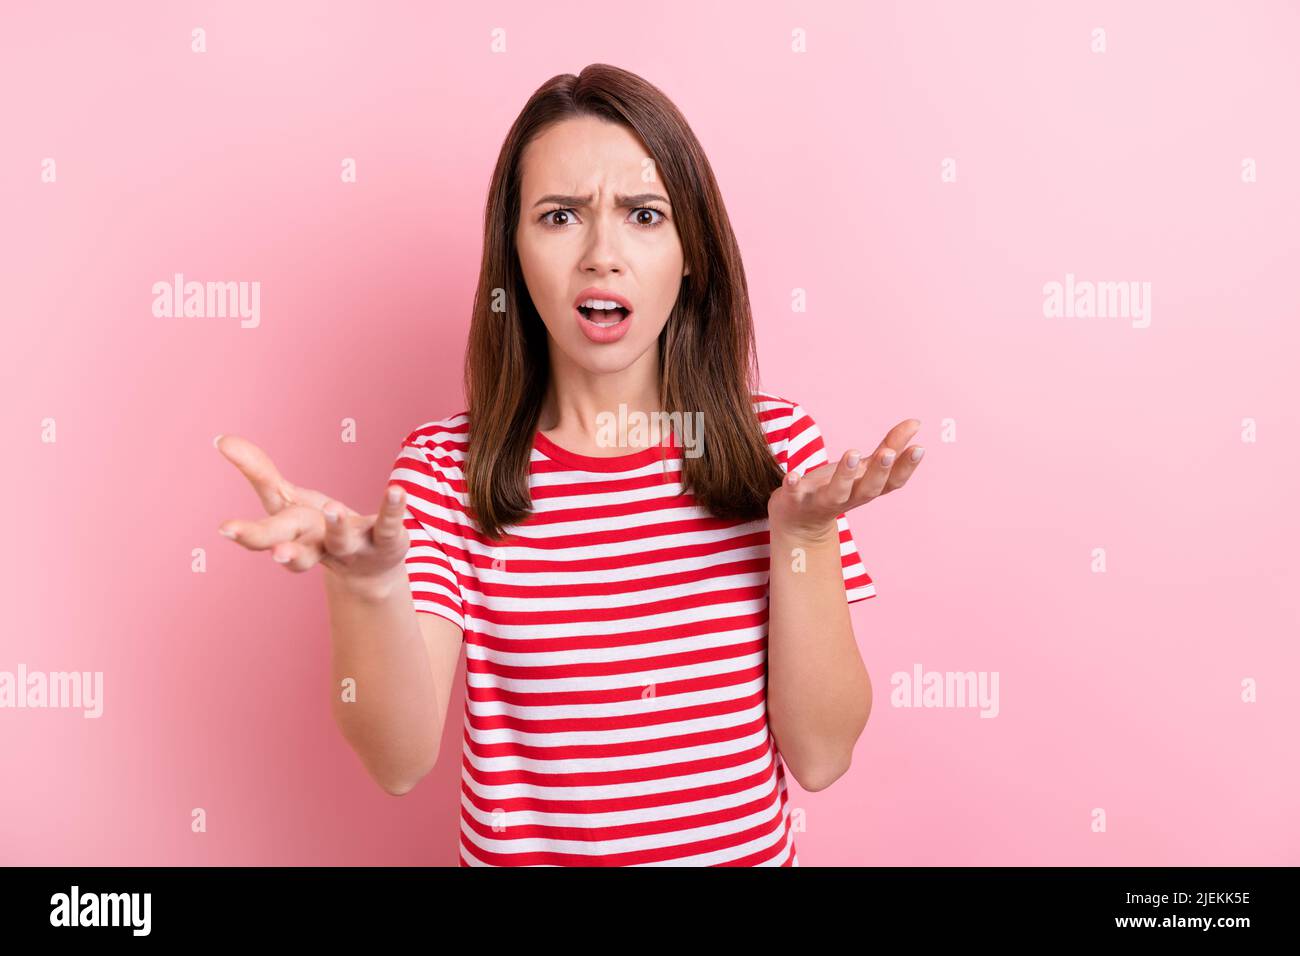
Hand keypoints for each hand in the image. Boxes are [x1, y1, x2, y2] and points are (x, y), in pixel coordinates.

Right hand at [214, 434, 409, 582]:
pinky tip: (397, 490)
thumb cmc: (318, 530)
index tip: (224, 530)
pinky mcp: (385, 540)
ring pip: (341, 540)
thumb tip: (220, 439)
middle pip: (297, 549)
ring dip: (336, 527)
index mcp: (292, 536)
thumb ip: (258, 472)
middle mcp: (319, 546)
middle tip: (275, 553)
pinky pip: (388, 524)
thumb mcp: (288, 500)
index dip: (247, 535)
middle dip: (284, 551)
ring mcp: (353, 545)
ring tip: (332, 508)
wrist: (369, 570)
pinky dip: (393, 508)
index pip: (266, 536)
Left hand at [768, 418, 923, 540]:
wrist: (799, 521)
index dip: (906, 467)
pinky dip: (793, 485)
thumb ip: (890, 447)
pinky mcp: (795, 500)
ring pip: (836, 493)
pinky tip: (792, 475)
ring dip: (844, 475)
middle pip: (868, 490)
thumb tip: (916, 422)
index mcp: (866, 489)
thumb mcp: (864, 468)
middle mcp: (848, 498)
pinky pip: (794, 494)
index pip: (892, 482)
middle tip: (887, 453)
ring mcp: (821, 501)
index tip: (919, 448)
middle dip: (879, 472)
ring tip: (851, 454)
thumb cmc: (837, 489)